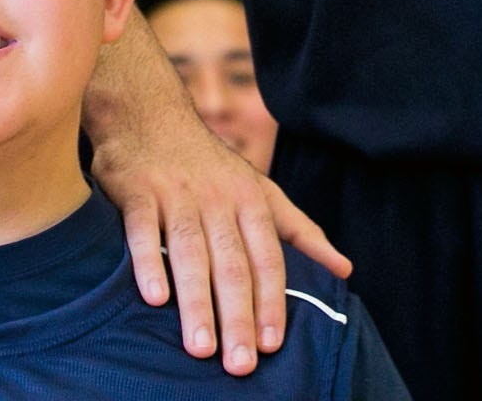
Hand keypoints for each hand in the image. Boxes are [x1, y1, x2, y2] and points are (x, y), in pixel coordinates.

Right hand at [92, 111, 349, 373]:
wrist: (148, 115)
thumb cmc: (210, 166)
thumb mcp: (262, 191)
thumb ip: (301, 231)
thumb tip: (344, 270)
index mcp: (251, 200)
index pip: (268, 258)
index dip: (271, 301)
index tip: (273, 344)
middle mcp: (217, 198)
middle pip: (231, 263)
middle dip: (237, 316)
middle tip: (240, 364)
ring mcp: (176, 194)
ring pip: (189, 253)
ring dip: (196, 302)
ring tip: (200, 349)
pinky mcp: (137, 192)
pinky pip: (143, 231)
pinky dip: (148, 263)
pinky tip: (154, 299)